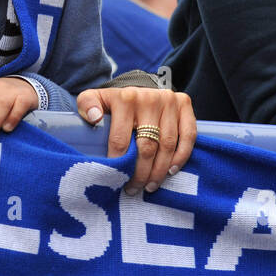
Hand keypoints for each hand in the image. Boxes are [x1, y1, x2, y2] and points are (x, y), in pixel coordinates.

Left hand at [77, 86, 196, 195]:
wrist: (137, 87)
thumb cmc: (113, 102)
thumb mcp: (93, 99)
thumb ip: (87, 105)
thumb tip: (94, 118)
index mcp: (125, 98)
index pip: (121, 139)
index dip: (119, 163)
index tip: (115, 177)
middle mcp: (149, 98)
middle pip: (147, 146)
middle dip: (140, 173)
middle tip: (134, 188)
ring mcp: (169, 100)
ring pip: (168, 145)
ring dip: (160, 170)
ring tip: (150, 185)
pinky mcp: (184, 103)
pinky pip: (188, 135)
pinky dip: (182, 155)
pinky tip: (171, 170)